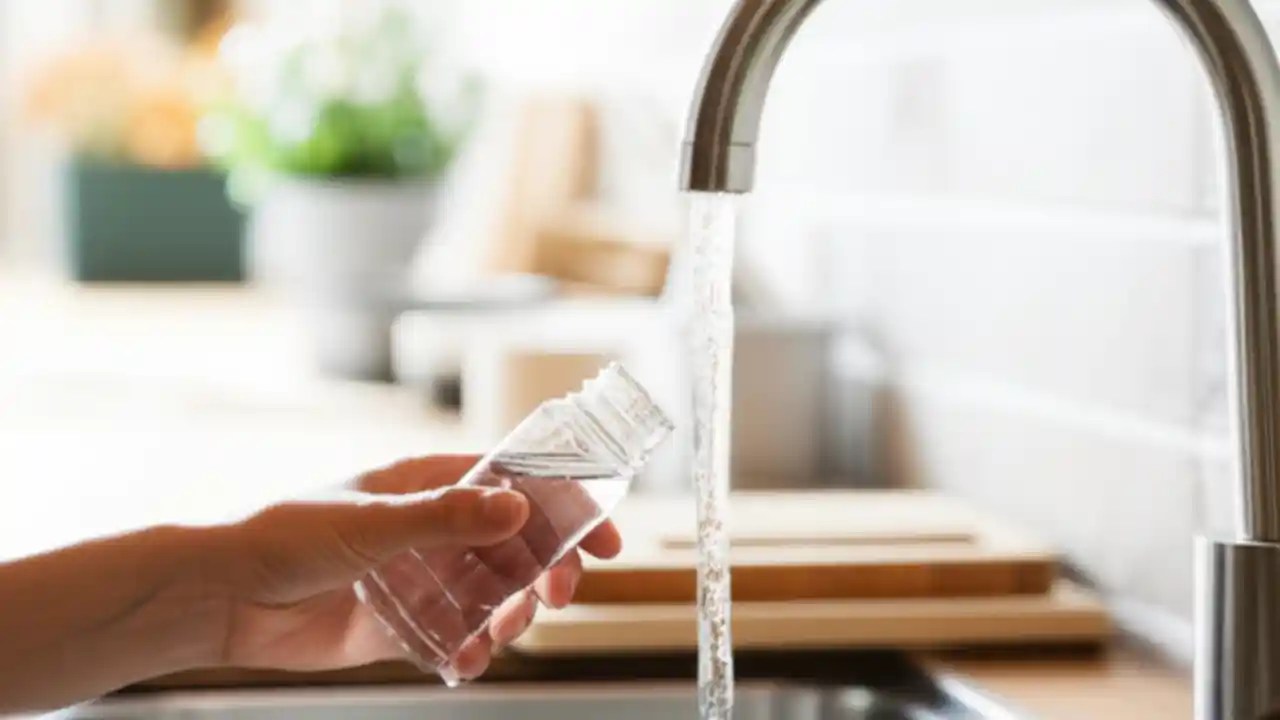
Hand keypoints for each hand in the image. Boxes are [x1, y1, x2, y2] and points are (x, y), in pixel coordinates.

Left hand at [212, 455, 622, 678]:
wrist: (223, 598)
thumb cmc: (285, 537)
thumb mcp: (372, 522)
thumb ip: (448, 517)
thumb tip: (520, 508)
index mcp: (430, 484)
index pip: (516, 484)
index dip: (565, 505)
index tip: (603, 536)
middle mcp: (433, 528)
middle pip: (517, 544)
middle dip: (547, 571)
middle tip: (557, 597)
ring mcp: (422, 576)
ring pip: (494, 594)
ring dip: (512, 614)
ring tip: (501, 633)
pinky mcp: (403, 622)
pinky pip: (455, 636)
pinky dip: (470, 651)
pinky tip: (465, 663)